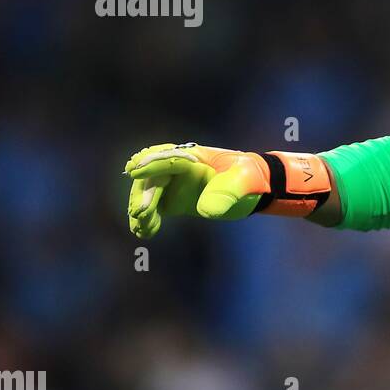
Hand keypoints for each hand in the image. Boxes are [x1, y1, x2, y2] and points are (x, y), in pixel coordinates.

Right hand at [123, 142, 268, 238]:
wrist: (255, 188)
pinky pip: (155, 209)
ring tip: (141, 227)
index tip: (134, 172)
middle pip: (152, 177)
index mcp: (194, 156)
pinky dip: (147, 220)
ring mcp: (174, 185)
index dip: (151, 164)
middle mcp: (178, 169)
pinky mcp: (173, 200)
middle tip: (140, 212)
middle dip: (142, 193)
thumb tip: (205, 211)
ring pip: (149, 194)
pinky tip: (145, 233)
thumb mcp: (242, 181)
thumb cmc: (249, 178)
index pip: (168, 157)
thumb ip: (225, 192)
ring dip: (142, 209)